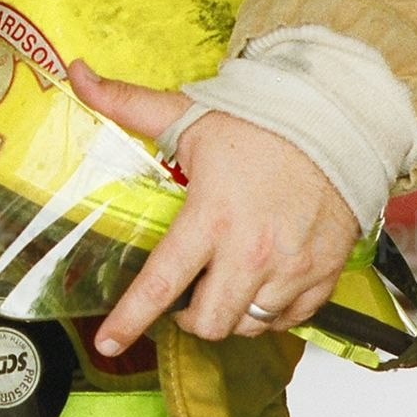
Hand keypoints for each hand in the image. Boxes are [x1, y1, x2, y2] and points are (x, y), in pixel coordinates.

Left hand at [69, 63, 361, 359]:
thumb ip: (127, 103)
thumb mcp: (190, 114)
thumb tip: (76, 74)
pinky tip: (262, 283)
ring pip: (248, 325)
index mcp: (211, 217)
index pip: (161, 283)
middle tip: (184, 297)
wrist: (339, 121)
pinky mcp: (323, 274)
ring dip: (230, 312)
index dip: (130, 319)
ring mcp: (292, 268)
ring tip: (225, 282)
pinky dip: (269, 311)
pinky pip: (289, 319)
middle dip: (188, 318)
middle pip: (209, 322)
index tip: (108, 342)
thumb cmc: (264, 120)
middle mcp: (252, 252)